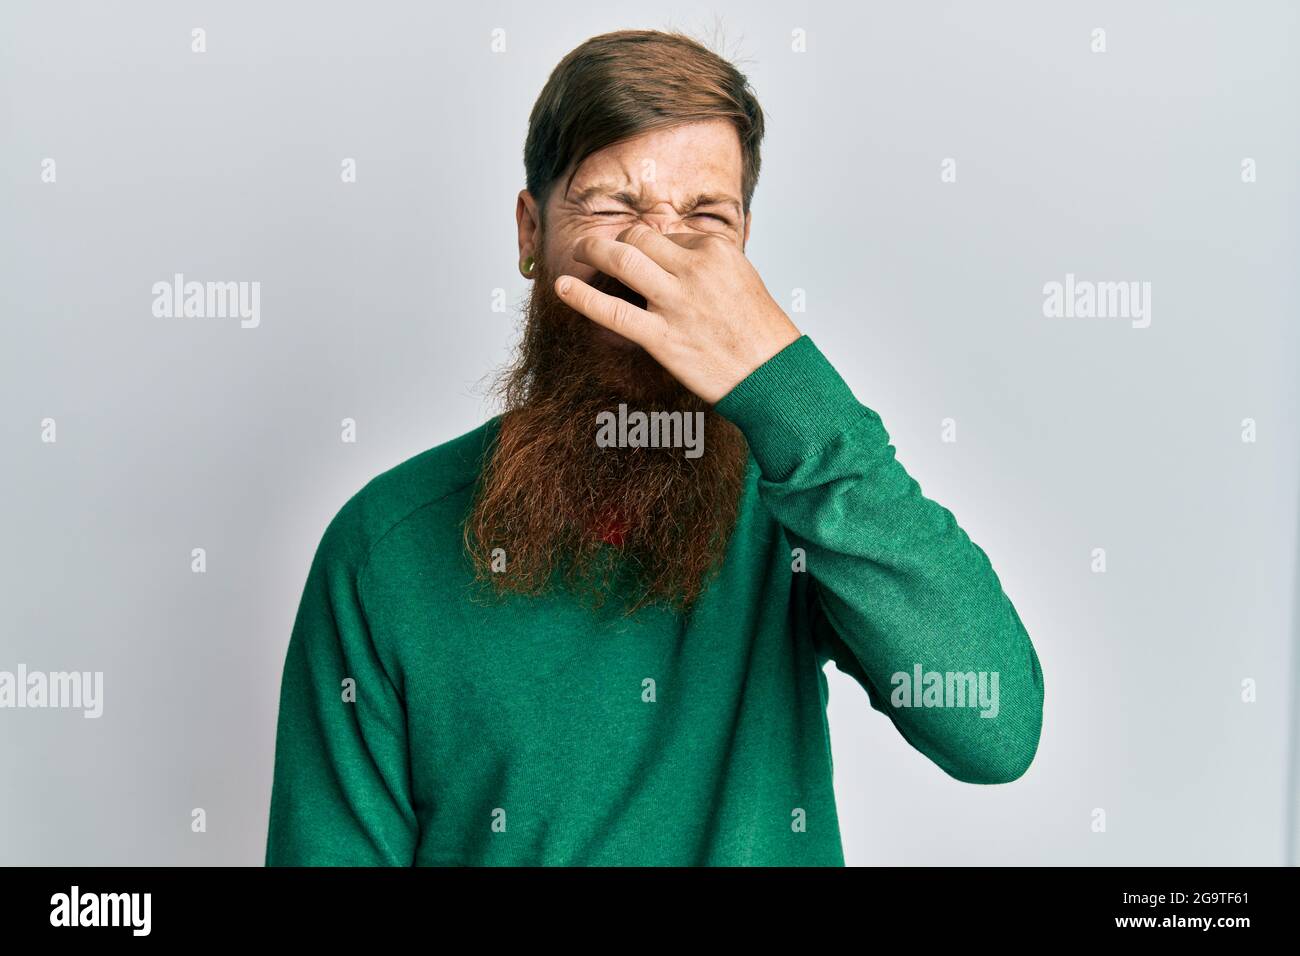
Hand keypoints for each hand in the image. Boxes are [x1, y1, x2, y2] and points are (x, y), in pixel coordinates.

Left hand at [554, 224, 801, 404]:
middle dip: (614, 238)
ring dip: (593, 251)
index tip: (644, 259)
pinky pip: (612, 312)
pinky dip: (582, 296)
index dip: (652, 247)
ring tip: (578, 251)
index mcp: (716, 251)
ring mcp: (676, 303)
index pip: (668, 235)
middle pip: (639, 238)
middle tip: (597, 244)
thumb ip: (707, 264)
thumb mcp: (742, 279)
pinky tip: (562, 287)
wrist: (774, 374)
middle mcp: (694, 270)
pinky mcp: (662, 338)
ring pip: (621, 261)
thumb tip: (672, 256)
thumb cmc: (761, 332)